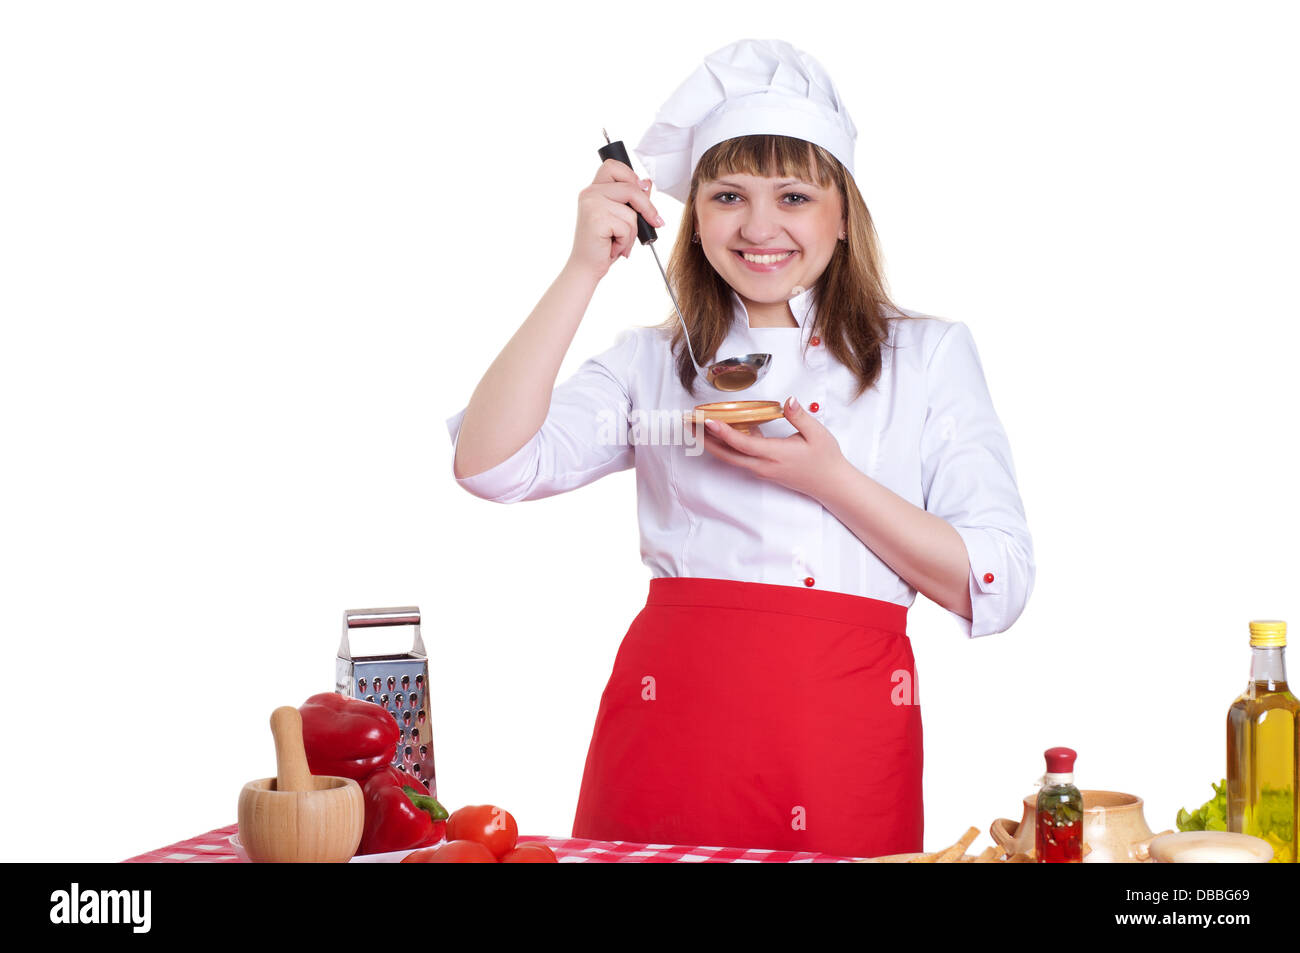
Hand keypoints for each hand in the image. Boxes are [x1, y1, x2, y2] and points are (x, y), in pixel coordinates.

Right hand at [566, 158, 664, 280]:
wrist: (586, 267)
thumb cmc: (603, 245)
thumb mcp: (621, 218)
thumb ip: (632, 199)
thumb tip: (647, 182)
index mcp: (594, 189)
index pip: (613, 166)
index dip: (631, 176)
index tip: (643, 191)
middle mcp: (590, 193)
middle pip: (630, 187)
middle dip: (647, 207)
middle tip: (654, 222)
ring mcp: (592, 204)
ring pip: (631, 212)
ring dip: (632, 232)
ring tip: (619, 242)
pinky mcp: (597, 219)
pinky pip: (627, 226)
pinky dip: (626, 241)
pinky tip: (614, 248)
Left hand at [697, 397, 847, 500]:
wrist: (831, 484)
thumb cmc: (825, 459)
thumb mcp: (817, 434)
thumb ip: (799, 417)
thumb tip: (788, 400)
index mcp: (775, 455)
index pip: (743, 443)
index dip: (723, 432)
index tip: (707, 421)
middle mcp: (763, 465)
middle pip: (727, 454)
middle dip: (705, 440)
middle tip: (688, 424)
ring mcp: (762, 470)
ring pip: (731, 458)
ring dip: (712, 444)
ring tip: (696, 428)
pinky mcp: (764, 471)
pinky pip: (740, 458)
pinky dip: (727, 446)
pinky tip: (722, 432)